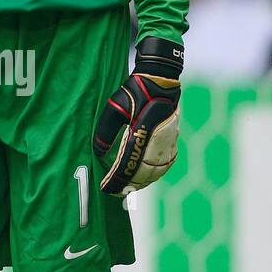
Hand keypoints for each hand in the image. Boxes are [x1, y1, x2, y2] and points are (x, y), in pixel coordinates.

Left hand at [93, 37, 182, 196]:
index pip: (127, 164)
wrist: (160, 79)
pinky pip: (166, 163)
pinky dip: (156, 173)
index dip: (117, 179)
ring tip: (129, 188)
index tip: (106, 188)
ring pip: (157, 170)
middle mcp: (157, 140)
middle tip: (116, 192)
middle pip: (143, 172)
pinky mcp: (173, 138)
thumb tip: (98, 152)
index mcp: (141, 132)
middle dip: (129, 185)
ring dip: (143, 182)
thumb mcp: (113, 106)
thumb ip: (105, 130)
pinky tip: (147, 177)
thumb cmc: (134, 90)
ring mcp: (167, 140)